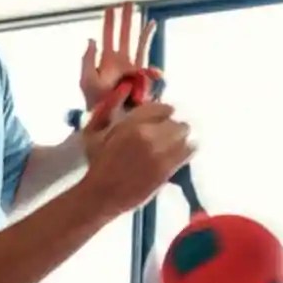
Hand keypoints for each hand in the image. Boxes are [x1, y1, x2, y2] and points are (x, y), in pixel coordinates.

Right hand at [79, 102, 194, 216]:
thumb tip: (125, 88)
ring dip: (181, 138)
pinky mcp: (167, 169)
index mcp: (131, 123)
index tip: (163, 118)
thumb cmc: (97, 162)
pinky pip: (187, 152)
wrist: (102, 194)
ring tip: (174, 145)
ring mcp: (160, 153)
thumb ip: (108, 108)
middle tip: (168, 134)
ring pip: (184, 136)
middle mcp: (148, 134)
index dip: (164, 112)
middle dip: (173, 126)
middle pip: (177, 122)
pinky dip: (187, 151)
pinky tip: (180, 154)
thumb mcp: (95, 132)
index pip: (162, 108)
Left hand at [80, 2, 155, 109]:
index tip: (110, 8)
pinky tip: (152, 28)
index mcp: (106, 60)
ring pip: (136, 41)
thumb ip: (87, 59)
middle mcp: (120, 61)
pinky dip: (148, 42)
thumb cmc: (96, 101)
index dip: (109, 22)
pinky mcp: (141, 74)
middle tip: (128, 2)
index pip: (107, 36)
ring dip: (138, 27)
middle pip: (124, 34)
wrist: (110, 116)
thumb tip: (91, 39)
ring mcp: (132, 67)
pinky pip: (147, 55)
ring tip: (141, 12)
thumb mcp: (86, 79)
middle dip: (125, 19)